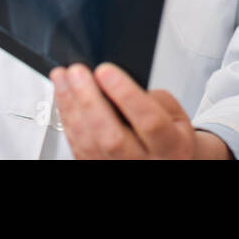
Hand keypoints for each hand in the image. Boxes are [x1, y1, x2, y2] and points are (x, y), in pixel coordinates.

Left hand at [51, 62, 231, 159]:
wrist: (165, 163)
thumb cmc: (169, 137)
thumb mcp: (176, 114)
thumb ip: (152, 98)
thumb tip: (118, 82)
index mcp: (171, 146)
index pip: (149, 122)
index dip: (125, 94)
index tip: (106, 70)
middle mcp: (143, 162)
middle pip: (111, 137)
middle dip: (89, 100)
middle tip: (78, 72)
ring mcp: (117, 169)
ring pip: (88, 143)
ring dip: (71, 106)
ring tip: (63, 78)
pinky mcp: (96, 168)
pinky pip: (77, 146)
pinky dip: (67, 118)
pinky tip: (64, 98)